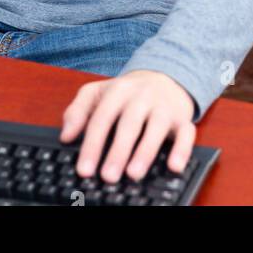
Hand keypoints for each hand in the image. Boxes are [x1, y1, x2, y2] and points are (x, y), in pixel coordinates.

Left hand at [59, 69, 195, 183]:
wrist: (164, 76)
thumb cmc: (127, 93)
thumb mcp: (98, 93)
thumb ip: (77, 111)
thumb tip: (66, 136)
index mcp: (118, 91)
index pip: (102, 119)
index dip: (92, 145)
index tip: (84, 169)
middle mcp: (142, 97)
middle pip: (129, 124)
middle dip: (118, 151)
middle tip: (108, 176)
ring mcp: (164, 107)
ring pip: (156, 128)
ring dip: (146, 151)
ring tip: (134, 174)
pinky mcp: (182, 118)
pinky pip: (186, 133)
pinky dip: (182, 150)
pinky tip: (174, 166)